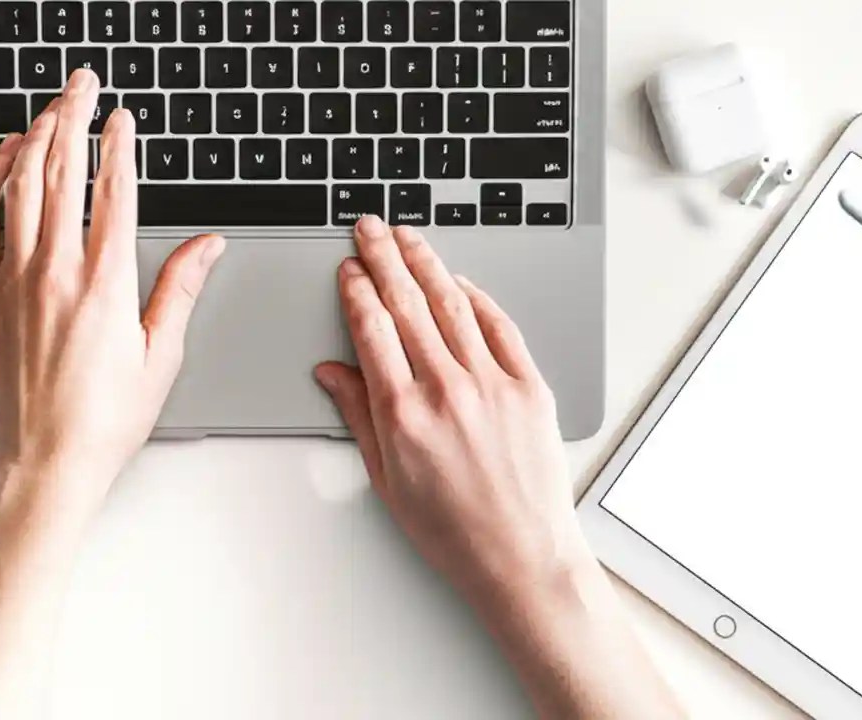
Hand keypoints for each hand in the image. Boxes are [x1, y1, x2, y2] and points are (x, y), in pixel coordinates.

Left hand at [0, 69, 223, 516]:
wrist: (47, 456)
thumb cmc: (106, 416)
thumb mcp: (161, 354)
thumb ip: (181, 288)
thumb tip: (208, 245)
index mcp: (105, 286)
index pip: (113, 195)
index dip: (119, 147)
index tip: (123, 119)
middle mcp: (57, 273)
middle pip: (63, 174)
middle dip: (74, 118)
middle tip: (84, 86)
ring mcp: (17, 278)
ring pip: (22, 186)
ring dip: (37, 137)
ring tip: (52, 107)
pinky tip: (9, 158)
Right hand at [315, 217, 585, 604]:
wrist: (521, 556)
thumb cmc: (453, 530)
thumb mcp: (386, 480)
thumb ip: (358, 416)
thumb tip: (332, 372)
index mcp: (403, 413)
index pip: (372, 329)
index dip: (357, 290)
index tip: (348, 268)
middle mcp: (447, 390)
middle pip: (408, 303)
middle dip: (384, 258)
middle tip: (369, 227)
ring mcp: (492, 384)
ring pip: (453, 305)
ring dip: (427, 263)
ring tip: (408, 237)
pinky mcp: (529, 388)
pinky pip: (500, 328)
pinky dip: (477, 298)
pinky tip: (460, 281)